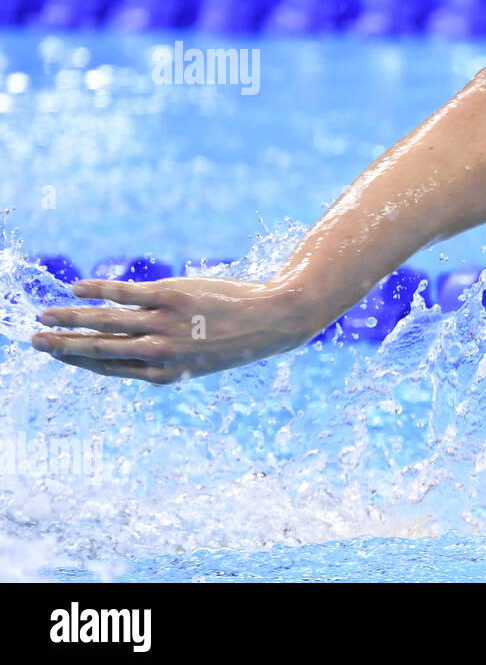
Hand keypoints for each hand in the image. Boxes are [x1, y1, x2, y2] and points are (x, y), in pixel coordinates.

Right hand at [32, 277, 310, 383]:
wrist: (272, 320)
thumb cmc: (237, 340)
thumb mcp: (198, 360)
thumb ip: (165, 357)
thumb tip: (133, 348)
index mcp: (164, 374)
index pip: (109, 367)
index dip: (78, 361)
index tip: (56, 355)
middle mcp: (158, 352)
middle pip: (98, 349)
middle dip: (63, 346)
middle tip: (33, 340)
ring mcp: (162, 324)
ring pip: (104, 322)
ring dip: (69, 318)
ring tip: (44, 315)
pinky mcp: (170, 296)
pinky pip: (124, 294)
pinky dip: (97, 291)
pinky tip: (77, 290)